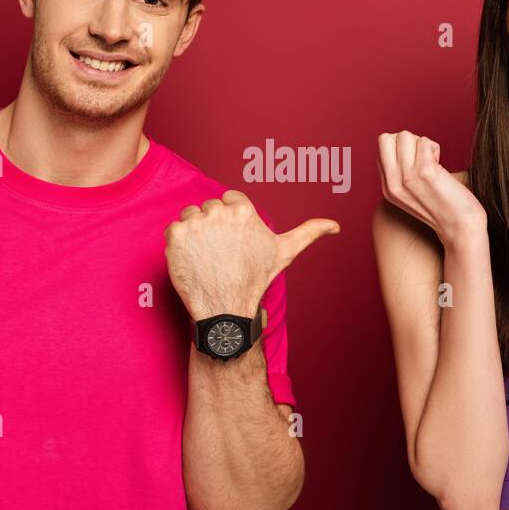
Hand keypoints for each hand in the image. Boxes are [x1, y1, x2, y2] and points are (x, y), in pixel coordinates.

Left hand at [164, 190, 339, 320]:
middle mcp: (220, 211)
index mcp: (244, 210)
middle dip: (214, 226)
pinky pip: (173, 228)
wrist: (225, 309)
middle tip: (222, 253)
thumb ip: (308, 232)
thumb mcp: (284, 253)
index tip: (234, 241)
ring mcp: (195, 223)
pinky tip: (193, 260)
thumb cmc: (254, 280)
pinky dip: (179, 244)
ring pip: (191, 215)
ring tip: (208, 257)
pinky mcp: (175, 235)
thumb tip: (335, 225)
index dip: (231, 221)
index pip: (230, 200)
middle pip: (210, 207)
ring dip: (195, 233)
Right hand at [377, 131, 486, 246]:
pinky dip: (435, 148)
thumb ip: (402, 174)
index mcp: (388, 189)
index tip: (416, 161)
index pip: (382, 150)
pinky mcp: (424, 172)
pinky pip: (425, 142)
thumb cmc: (445, 209)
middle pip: (385, 139)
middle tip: (422, 156)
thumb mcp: (412, 195)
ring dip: (422, 143)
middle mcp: (392, 184)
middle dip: (406, 140)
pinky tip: (441, 166)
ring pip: (404, 136)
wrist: (462, 229)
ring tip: (433, 161)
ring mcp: (406, 178)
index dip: (402, 148)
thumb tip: (403, 144)